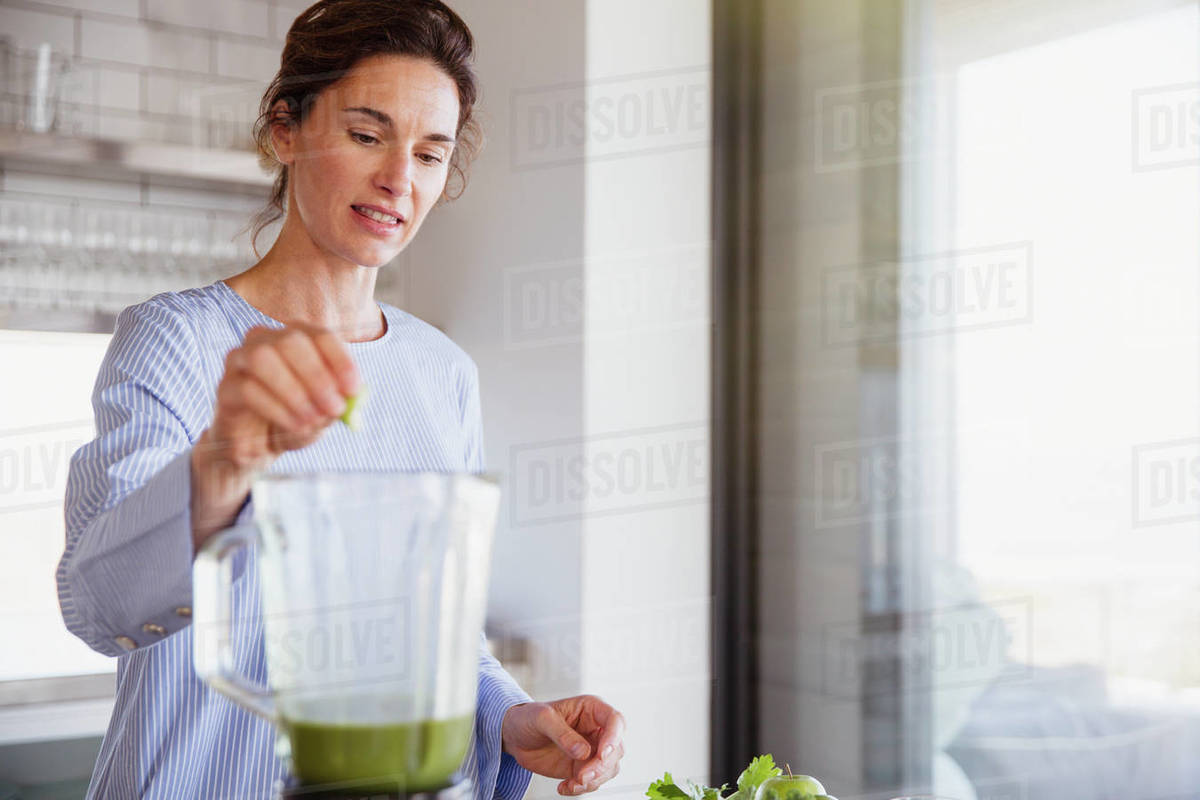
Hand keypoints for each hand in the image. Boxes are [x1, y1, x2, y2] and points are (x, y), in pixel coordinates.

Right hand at [191, 323, 359, 547]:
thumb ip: (337, 405)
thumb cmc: (296, 420)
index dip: (340, 360)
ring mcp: (241, 359)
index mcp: (298, 338)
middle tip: (333, 407)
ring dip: (293, 391)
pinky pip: (248, 388)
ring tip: (311, 419)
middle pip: (291, 341)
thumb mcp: (323, 415)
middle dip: (317, 376)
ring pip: (263, 358)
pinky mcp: (225, 386)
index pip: (321, 335)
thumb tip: (349, 397)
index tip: (353, 389)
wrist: (259, 446)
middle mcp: (267, 339)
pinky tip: (293, 425)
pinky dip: (277, 409)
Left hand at [501, 695, 625, 795]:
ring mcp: (591, 750)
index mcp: (591, 709)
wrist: (515, 736)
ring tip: (572, 784)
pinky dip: (581, 788)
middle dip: (601, 766)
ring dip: (594, 780)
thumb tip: (583, 752)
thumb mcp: (541, 718)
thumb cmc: (528, 718)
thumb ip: (562, 733)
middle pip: (615, 749)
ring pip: (609, 768)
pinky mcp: (583, 767)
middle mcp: (596, 729)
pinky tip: (564, 787)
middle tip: (581, 776)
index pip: (615, 720)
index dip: (614, 737)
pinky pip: (592, 782)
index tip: (602, 754)